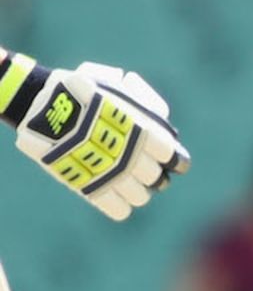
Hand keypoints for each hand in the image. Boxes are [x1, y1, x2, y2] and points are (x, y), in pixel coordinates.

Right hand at [15, 61, 188, 220]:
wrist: (40, 105)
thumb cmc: (77, 88)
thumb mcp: (111, 80)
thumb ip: (137, 96)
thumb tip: (155, 111)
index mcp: (144, 130)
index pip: (172, 157)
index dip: (174, 159)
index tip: (169, 159)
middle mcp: (134, 156)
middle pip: (156, 178)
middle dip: (151, 173)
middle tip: (140, 166)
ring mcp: (114, 175)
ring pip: (140, 196)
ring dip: (135, 189)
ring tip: (124, 178)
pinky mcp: (92, 190)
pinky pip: (119, 210)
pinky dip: (119, 205)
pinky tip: (112, 192)